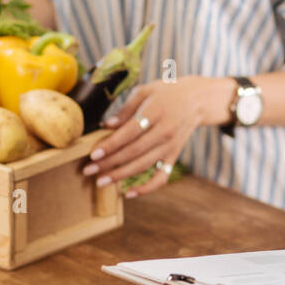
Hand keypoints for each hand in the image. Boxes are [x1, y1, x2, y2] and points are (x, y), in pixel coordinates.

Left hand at [80, 77, 227, 196]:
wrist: (197, 100)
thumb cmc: (167, 92)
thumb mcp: (146, 91)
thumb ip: (126, 109)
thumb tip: (106, 126)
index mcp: (156, 111)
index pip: (131, 132)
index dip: (112, 144)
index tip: (93, 154)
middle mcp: (165, 131)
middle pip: (134, 152)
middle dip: (109, 163)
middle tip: (88, 171)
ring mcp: (171, 146)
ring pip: (143, 166)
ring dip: (120, 176)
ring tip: (100, 182)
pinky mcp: (174, 156)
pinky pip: (161, 178)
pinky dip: (147, 189)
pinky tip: (129, 194)